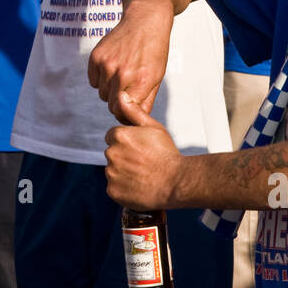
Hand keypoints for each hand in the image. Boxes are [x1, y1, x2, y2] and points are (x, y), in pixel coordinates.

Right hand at [88, 2, 171, 121]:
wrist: (145, 21)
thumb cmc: (154, 50)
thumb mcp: (157, 77)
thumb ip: (146, 101)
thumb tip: (133, 120)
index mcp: (142, 81)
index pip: (125, 112)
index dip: (127, 111)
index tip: (130, 107)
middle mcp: (123, 74)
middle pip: (111, 105)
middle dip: (118, 102)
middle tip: (127, 89)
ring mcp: (107, 65)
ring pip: (101, 94)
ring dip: (109, 90)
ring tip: (121, 75)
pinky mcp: (96, 57)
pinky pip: (92, 81)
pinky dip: (99, 79)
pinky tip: (111, 67)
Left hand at [104, 92, 183, 209]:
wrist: (176, 182)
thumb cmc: (167, 154)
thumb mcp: (153, 127)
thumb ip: (133, 111)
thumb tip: (121, 96)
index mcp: (118, 136)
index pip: (112, 136)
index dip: (127, 142)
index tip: (139, 149)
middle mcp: (111, 154)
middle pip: (112, 153)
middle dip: (123, 157)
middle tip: (143, 163)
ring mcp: (111, 174)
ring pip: (113, 171)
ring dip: (123, 173)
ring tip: (143, 175)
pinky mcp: (113, 191)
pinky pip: (114, 188)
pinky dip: (123, 189)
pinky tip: (139, 186)